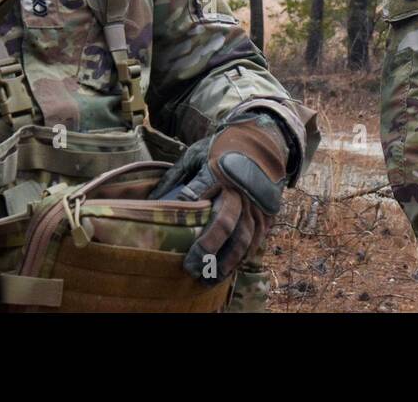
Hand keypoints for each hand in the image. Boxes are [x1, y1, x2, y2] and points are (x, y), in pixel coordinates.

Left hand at [150, 112, 289, 283]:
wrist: (261, 140)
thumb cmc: (221, 149)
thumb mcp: (195, 155)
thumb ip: (174, 176)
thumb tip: (151, 201)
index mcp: (217, 172)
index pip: (197, 198)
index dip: (184, 215)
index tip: (170, 233)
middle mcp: (238, 190)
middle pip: (225, 224)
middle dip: (208, 248)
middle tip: (191, 267)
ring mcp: (256, 202)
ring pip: (244, 237)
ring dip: (227, 261)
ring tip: (210, 278)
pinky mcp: (267, 211)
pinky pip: (258, 238)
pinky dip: (245, 255)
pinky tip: (231, 268)